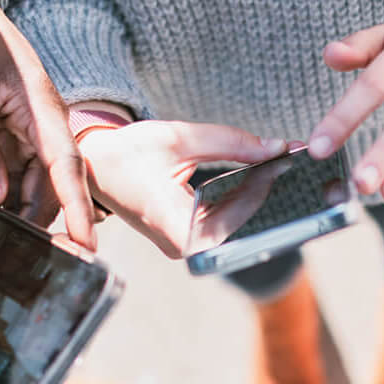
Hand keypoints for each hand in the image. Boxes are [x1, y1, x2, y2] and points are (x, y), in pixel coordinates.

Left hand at [0, 0, 94, 243]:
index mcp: (35, 103)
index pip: (65, 163)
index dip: (77, 206)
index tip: (85, 244)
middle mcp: (40, 119)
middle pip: (50, 183)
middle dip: (32, 224)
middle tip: (6, 262)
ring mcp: (27, 127)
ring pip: (31, 184)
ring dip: (7, 215)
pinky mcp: (9, 132)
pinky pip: (10, 173)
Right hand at [78, 121, 286, 256]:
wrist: (96, 166)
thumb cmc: (129, 152)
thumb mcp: (180, 137)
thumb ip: (232, 142)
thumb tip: (278, 147)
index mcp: (175, 226)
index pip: (237, 212)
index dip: (264, 186)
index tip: (285, 159)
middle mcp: (181, 245)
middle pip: (240, 221)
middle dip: (264, 189)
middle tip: (287, 158)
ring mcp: (183, 246)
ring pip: (235, 223)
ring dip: (254, 194)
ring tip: (273, 164)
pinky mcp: (185, 240)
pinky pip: (222, 221)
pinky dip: (238, 199)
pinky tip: (255, 176)